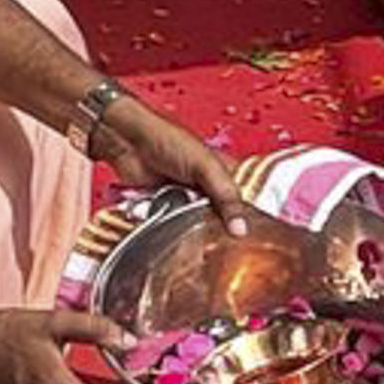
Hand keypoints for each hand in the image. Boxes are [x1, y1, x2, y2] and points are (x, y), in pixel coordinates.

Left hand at [100, 95, 255, 228]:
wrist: (127, 142)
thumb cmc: (166, 139)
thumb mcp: (205, 166)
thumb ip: (225, 196)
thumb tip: (241, 228)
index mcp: (225, 173)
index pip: (247, 201)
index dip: (252, 218)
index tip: (256, 238)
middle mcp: (209, 188)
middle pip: (225, 218)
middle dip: (224, 230)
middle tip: (229, 244)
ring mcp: (188, 200)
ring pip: (201, 225)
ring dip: (199, 232)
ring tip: (203, 240)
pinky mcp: (167, 209)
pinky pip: (178, 227)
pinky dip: (178, 232)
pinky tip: (182, 237)